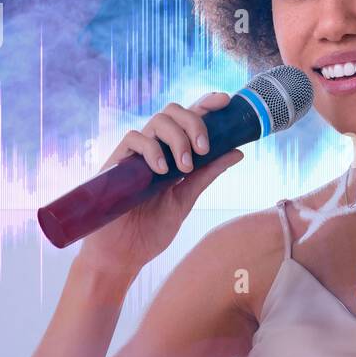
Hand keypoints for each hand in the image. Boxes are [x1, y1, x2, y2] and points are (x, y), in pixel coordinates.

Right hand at [77, 92, 243, 277]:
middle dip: (194, 123)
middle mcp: (154, 149)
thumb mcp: (186, 199)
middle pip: (173, 112)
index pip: (188, 120)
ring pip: (157, 121)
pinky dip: (152, 150)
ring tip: (184, 167)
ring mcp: (136, 155)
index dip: (205, 104)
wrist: (122, 255)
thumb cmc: (150, 230)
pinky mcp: (117, 163)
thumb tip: (238, 151)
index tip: (225, 101)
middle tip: (202, 149)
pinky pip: (134, 139)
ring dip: (177, 139)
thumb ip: (207, 174)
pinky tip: (162, 170)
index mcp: (172, 155)